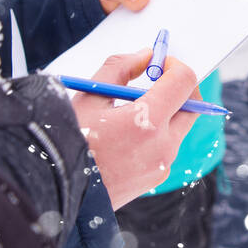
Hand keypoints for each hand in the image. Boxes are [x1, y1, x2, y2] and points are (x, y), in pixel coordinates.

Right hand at [72, 50, 200, 209]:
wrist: (56, 191)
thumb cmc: (68, 142)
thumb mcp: (88, 96)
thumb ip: (119, 68)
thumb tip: (145, 57)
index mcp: (147, 122)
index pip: (184, 82)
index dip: (174, 65)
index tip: (158, 63)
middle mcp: (163, 145)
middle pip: (191, 106)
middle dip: (177, 88)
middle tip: (154, 80)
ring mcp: (162, 164)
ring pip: (178, 127)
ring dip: (165, 111)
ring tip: (129, 111)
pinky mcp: (156, 177)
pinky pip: (166, 147)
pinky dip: (156, 133)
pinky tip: (126, 135)